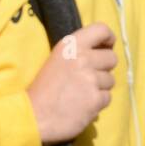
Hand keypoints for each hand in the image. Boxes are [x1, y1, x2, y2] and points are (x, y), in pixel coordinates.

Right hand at [26, 22, 116, 144]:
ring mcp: (90, 79)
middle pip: (112, 58)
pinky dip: (97, 103)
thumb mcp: (56, 60)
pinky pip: (107, 98)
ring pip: (110, 80)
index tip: (105, 48)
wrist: (32, 116)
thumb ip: (77, 52)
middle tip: (87, 78)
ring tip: (80, 94)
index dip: (108, 39)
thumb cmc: (42, 88)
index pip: (102, 30)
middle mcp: (82, 58)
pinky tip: (82, 105)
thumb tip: (103, 50)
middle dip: (103, 68)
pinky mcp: (96, 99)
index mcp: (70, 45)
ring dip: (99, 88)